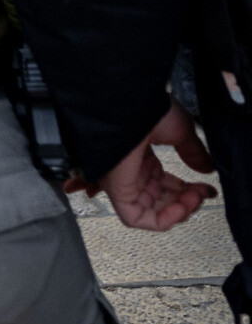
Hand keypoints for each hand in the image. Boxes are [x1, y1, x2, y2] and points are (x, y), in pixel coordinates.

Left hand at [76, 102, 215, 230]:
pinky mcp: (116, 190)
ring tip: (195, 199)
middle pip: (159, 199)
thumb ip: (193, 152)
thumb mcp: (178, 130)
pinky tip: (181, 209)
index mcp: (140, 155)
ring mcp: (122, 180)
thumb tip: (207, 168)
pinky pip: (136, 218)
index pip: (164, 183)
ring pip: (150, 210)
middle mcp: (130, 169)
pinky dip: (162, 220)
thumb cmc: (146, 110)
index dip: (187, 190)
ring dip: (178, 211)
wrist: (128, 104)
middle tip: (202, 194)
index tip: (207, 189)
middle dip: (186, 201)